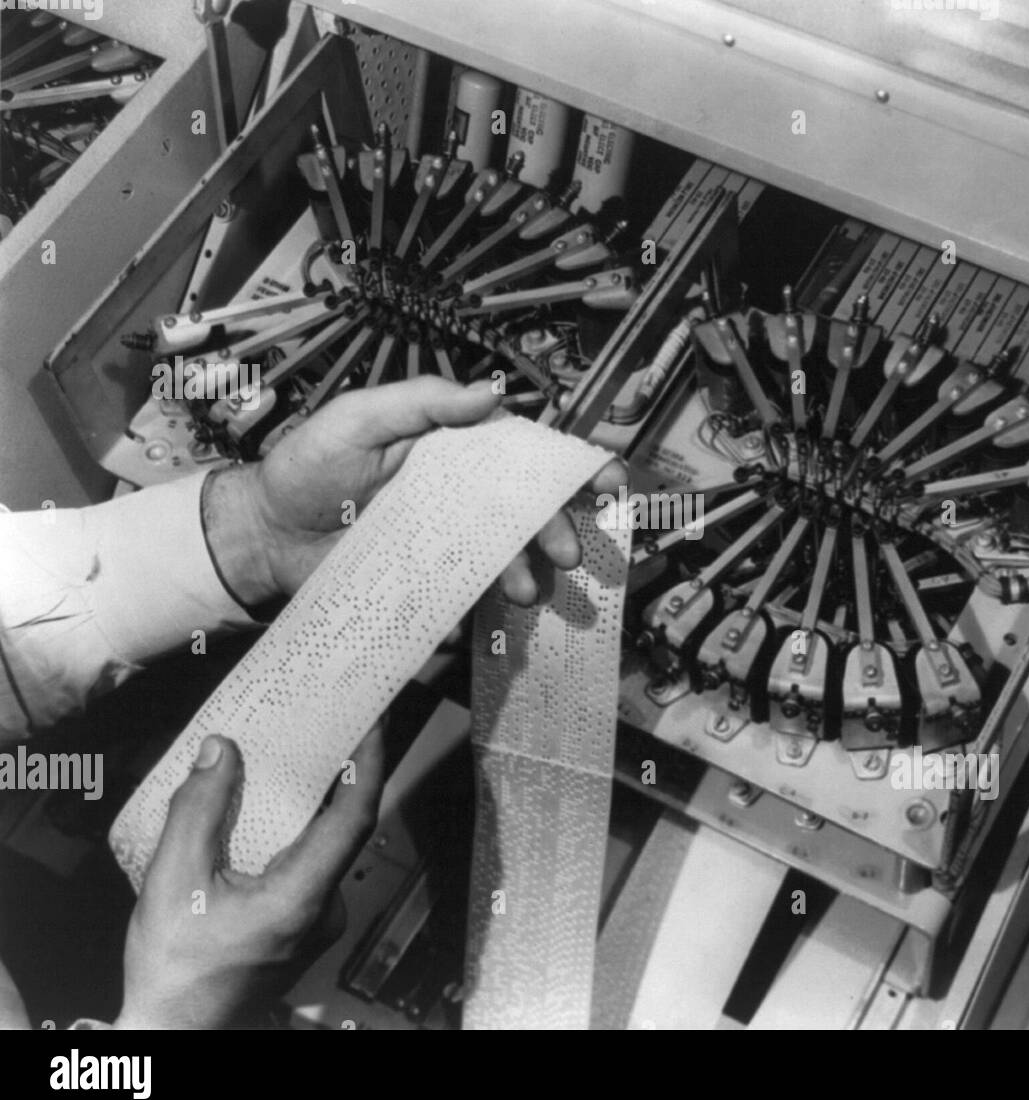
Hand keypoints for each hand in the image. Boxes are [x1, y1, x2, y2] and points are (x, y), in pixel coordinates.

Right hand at [115, 729, 382, 1028]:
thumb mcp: (173, 882)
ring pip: (326, 846)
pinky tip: (269, 811)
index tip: (372, 721)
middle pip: (344, 825)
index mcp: (301, 898)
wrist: (175, 1034)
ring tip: (298, 754)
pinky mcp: (304, 927)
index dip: (368, 764)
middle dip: (339, 771)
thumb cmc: (174, 973)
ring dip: (314, 802)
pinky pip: (311, 865)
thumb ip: (198, 810)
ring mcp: (317, 922)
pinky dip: (297, 831)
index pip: (355, 817)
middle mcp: (322, 910)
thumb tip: (221, 752)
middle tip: (330, 722)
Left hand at [203, 378, 625, 607]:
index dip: (568, 464)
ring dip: (523, 572)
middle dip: (555, 530)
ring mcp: (444, 543)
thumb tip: (490, 393)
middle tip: (566, 552)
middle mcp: (457, 496)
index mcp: (451, 449)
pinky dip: (481, 608)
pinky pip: (466, 595)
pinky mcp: (426, 583)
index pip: (521, 451)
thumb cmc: (305, 468)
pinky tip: (483, 619)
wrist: (262, 536)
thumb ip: (421, 404)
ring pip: (503, 556)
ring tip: (523, 591)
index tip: (606, 477)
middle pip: (523, 510)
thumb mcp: (357, 418)